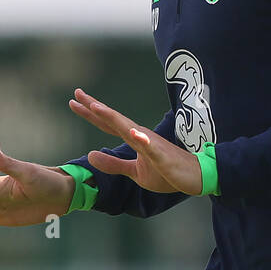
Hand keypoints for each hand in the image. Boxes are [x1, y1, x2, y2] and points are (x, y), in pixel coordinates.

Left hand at [68, 88, 202, 194]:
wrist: (196, 176)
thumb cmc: (167, 172)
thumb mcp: (134, 172)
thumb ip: (113, 164)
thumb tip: (90, 155)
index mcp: (134, 138)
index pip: (108, 124)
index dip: (90, 113)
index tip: (74, 101)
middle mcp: (141, 136)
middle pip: (114, 120)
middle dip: (95, 107)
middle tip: (76, 93)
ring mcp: (152, 145)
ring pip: (129, 129)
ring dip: (113, 118)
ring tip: (97, 108)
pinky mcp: (162, 157)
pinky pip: (151, 148)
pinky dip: (142, 139)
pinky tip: (134, 134)